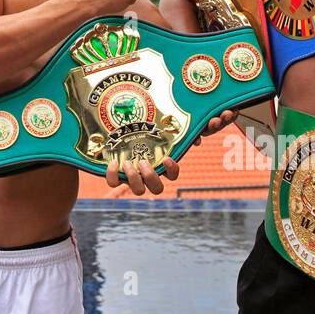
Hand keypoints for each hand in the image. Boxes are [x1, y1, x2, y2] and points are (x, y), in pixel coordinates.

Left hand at [103, 110, 237, 195]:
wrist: (114, 126)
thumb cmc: (142, 124)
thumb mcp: (163, 123)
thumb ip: (183, 127)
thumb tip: (202, 131)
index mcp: (159, 162)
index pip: (172, 175)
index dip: (172, 170)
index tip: (168, 158)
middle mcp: (147, 171)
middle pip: (156, 189)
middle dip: (151, 177)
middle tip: (143, 161)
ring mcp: (131, 174)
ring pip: (137, 190)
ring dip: (134, 179)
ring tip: (128, 162)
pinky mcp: (115, 172)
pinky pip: (113, 182)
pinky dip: (112, 175)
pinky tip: (113, 162)